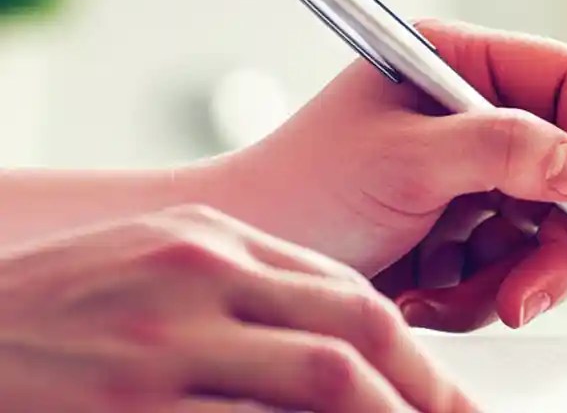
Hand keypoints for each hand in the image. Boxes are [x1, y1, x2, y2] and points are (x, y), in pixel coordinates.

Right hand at [0, 205, 470, 411]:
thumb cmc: (51, 308)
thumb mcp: (153, 266)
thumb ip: (245, 292)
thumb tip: (348, 347)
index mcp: (209, 238)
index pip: (347, 290)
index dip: (414, 353)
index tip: (448, 395)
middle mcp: (196, 278)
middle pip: (354, 331)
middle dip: (425, 390)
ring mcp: (162, 347)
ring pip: (321, 384)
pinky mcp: (129, 407)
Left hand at [219, 19, 566, 331]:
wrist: (247, 274)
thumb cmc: (298, 192)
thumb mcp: (404, 162)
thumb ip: (501, 152)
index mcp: (457, 64)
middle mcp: (474, 115)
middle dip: (554, 239)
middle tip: (527, 293)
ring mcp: (472, 176)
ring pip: (548, 228)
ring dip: (510, 278)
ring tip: (445, 297)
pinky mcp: (464, 230)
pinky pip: (514, 267)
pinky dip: (480, 296)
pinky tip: (426, 296)